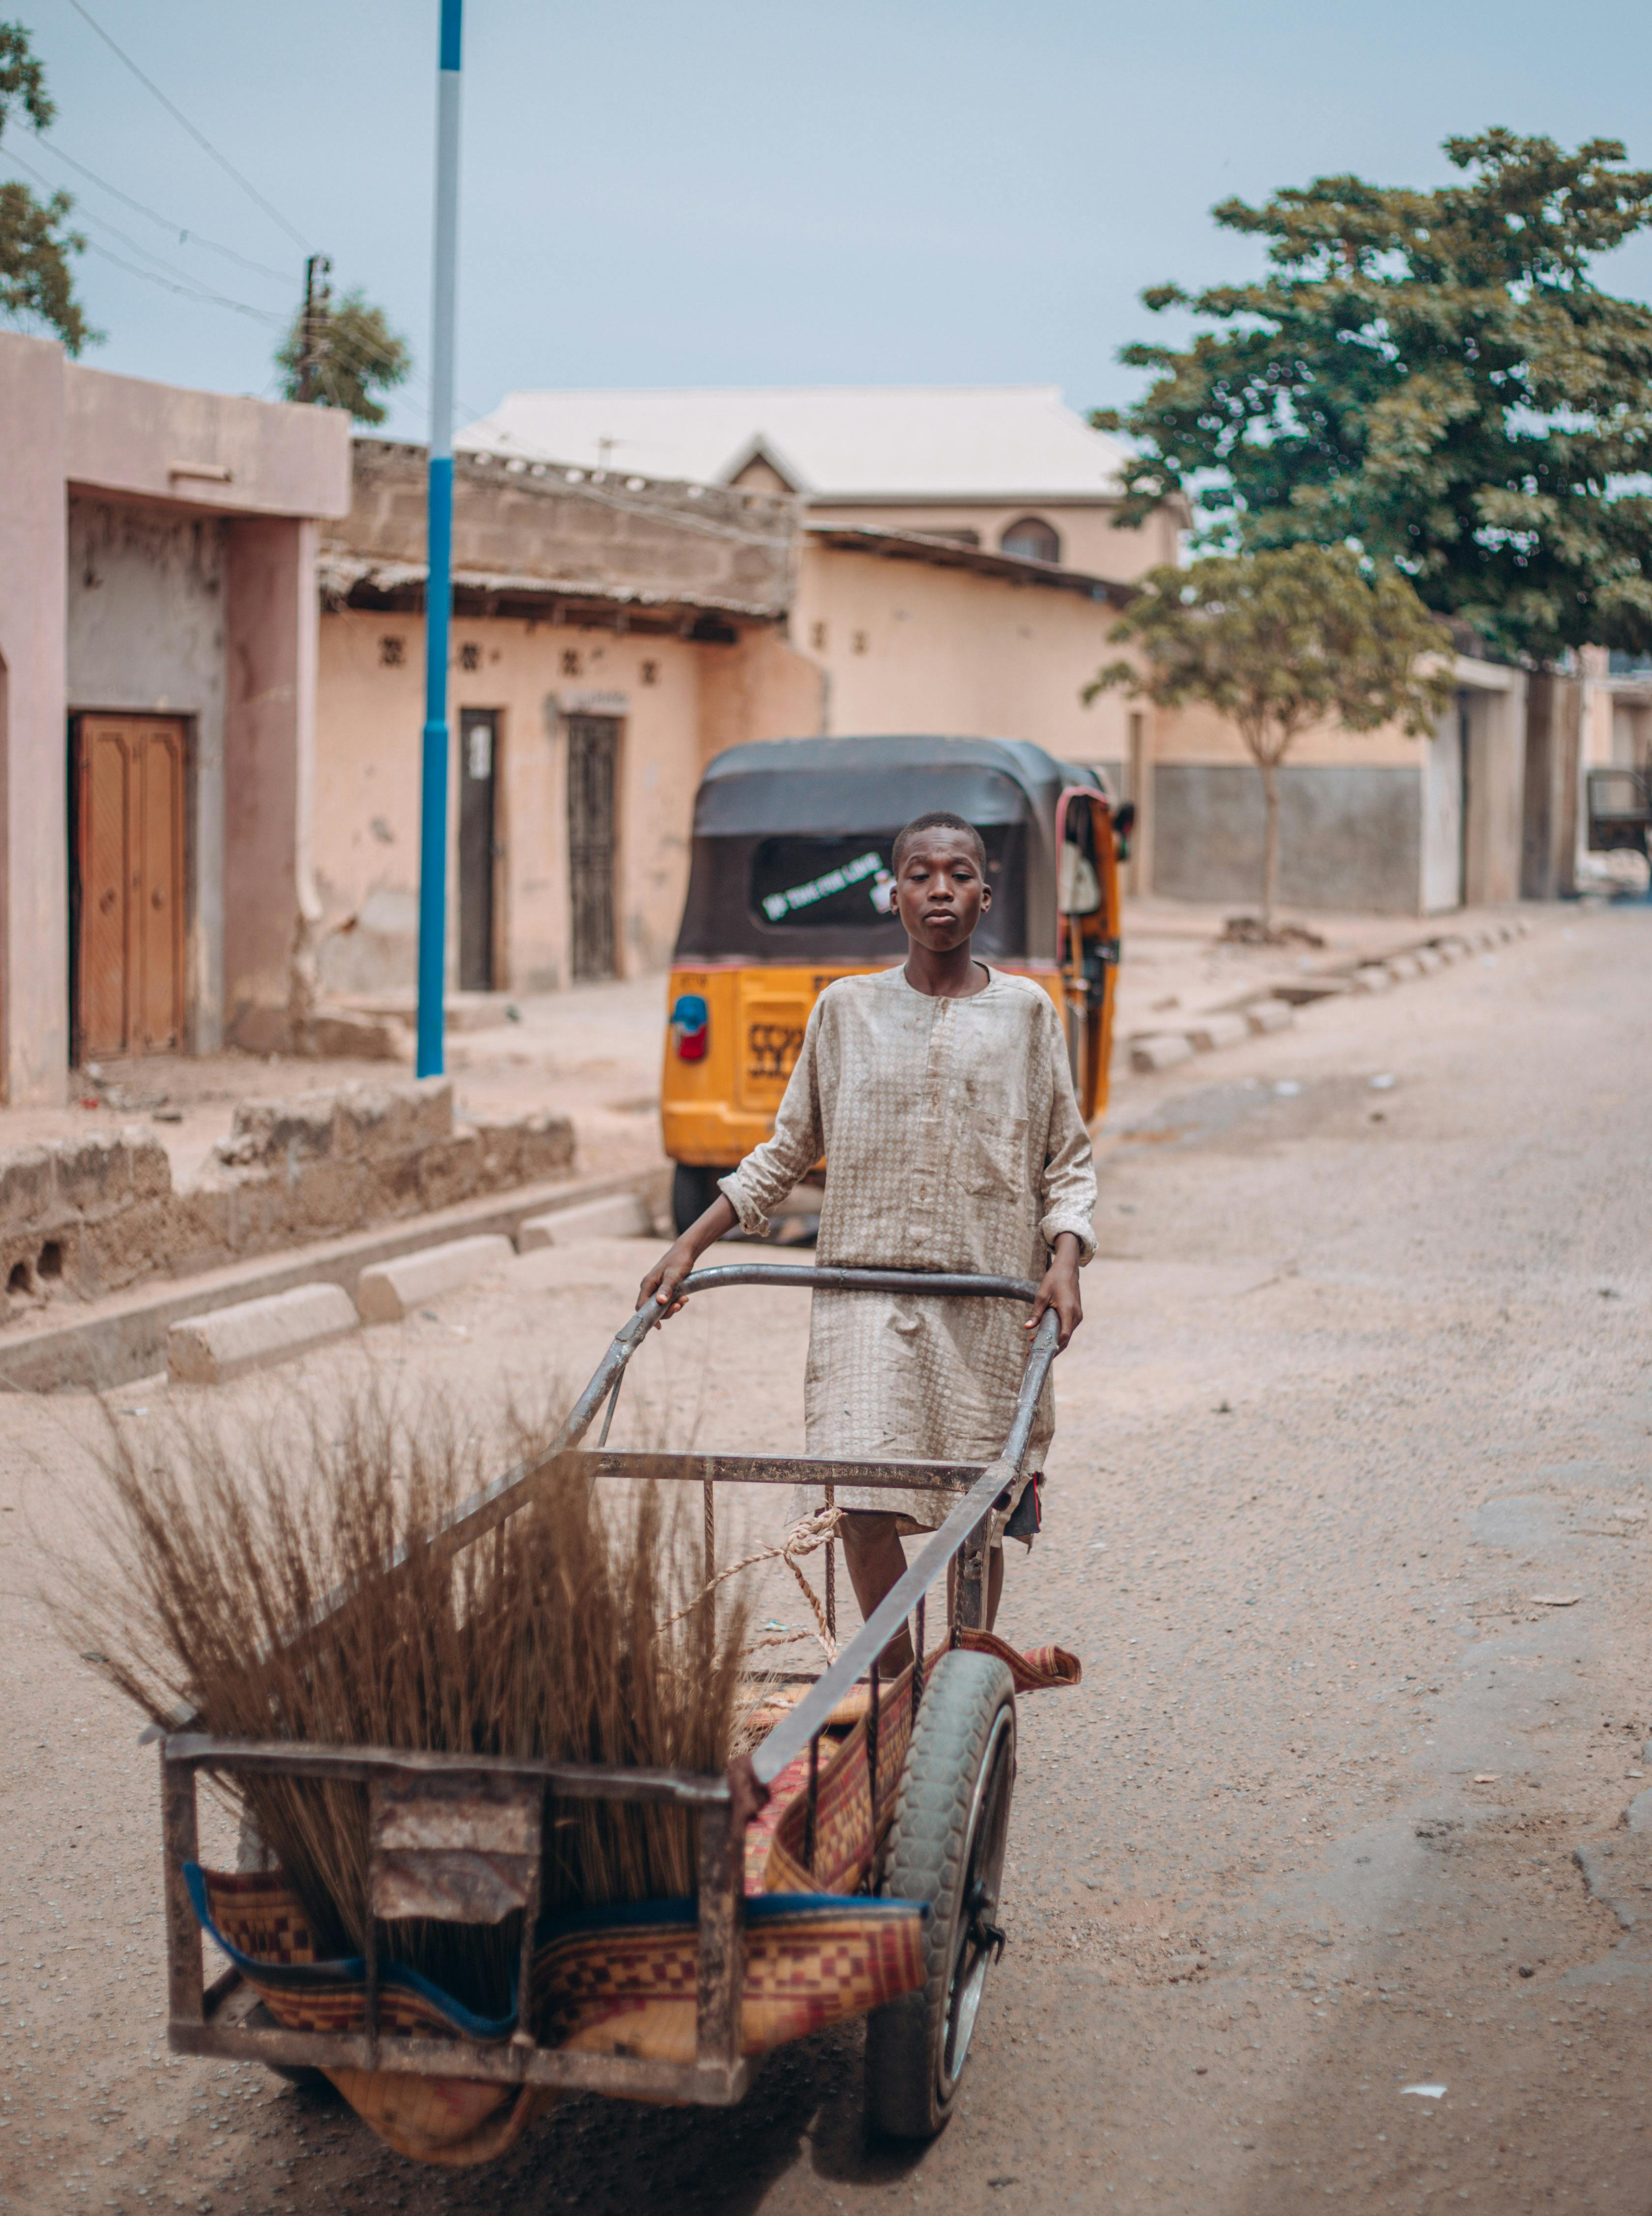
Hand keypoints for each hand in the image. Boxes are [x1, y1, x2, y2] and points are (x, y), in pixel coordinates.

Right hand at [635, 1191, 738, 1318]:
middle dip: (666, 1311)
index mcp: (647, 1284)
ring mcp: (656, 1288)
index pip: (641, 1307)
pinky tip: (684, 1298)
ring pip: (661, 1306)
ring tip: (685, 1300)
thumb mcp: (674, 1276)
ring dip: (673, 1307)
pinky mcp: (663, 1288)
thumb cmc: (679, 1261)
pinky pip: (667, 1301)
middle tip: (679, 1305)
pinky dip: (675, 1302)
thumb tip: (660, 1302)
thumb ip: (666, 1289)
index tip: (659, 1326)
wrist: (686, 1251)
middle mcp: (649, 1287)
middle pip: (652, 1309)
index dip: (648, 1318)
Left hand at [1026, 1232, 1082, 1349]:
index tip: (1039, 1350)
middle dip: (1050, 1347)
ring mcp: (1078, 1316)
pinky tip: (1044, 1335)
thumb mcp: (1042, 1295)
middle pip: (1065, 1339)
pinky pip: (1067, 1329)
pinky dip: (1057, 1335)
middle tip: (1031, 1351)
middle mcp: (1076, 1315)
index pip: (1064, 1335)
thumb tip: (1026, 1327)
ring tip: (1033, 1344)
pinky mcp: (1076, 1315)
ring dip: (1053, 1341)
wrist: (1067, 1269)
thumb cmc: (1054, 1279)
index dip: (1053, 1345)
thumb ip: (1035, 1313)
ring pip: (1066, 1335)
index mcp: (1068, 1310)